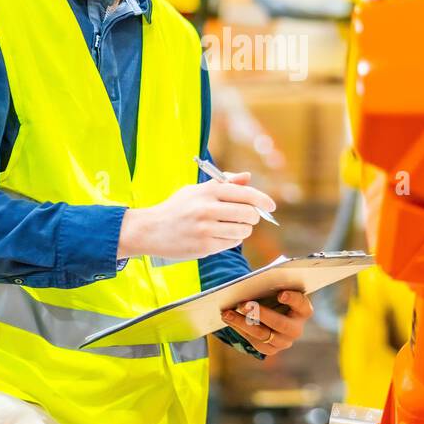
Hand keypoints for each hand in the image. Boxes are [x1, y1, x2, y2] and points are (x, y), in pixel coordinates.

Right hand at [117, 172, 275, 260]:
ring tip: (230, 226)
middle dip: (253, 216)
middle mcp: (208, 209)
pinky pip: (232, 243)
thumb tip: (248, 177)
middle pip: (248, 213)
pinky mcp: (205, 246)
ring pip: (243, 230)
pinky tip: (219, 235)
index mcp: (207, 192)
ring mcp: (206, 229)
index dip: (263, 200)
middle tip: (248, 217)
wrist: (151, 230)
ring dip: (243, 229)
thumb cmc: (176, 208)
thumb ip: (223, 183)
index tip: (272, 205)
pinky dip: (232, 239)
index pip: (245, 194)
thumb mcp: (196, 190)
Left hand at [221, 290, 312, 355]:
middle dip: (260, 314)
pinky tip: (228, 319)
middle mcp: (296, 329)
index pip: (301, 304)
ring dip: (242, 323)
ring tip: (227, 313)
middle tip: (243, 304)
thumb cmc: (276, 295)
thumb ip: (276, 282)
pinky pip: (253, 341)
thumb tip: (261, 279)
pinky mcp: (271, 350)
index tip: (280, 294)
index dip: (292, 299)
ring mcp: (284, 342)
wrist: (274, 313)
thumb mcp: (279, 287)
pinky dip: (239, 329)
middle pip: (279, 323)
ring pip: (262, 334)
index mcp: (304, 310)